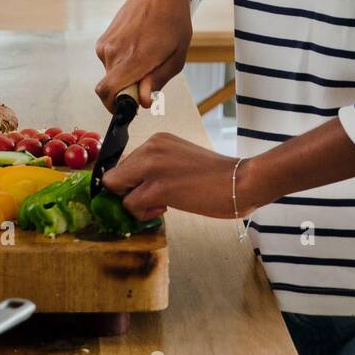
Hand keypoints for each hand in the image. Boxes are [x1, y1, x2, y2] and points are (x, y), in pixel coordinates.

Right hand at [94, 0, 192, 112]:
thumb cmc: (174, 23)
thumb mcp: (177, 56)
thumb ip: (157, 81)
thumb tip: (141, 102)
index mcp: (133, 58)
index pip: (108, 93)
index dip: (117, 107)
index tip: (133, 104)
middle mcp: (113, 52)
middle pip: (111, 88)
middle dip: (127, 91)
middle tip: (149, 77)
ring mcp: (105, 45)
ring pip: (111, 75)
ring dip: (126, 75)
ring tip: (146, 56)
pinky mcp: (103, 39)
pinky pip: (109, 63)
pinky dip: (122, 63)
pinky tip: (138, 47)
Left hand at [101, 132, 246, 219]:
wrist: (241, 180)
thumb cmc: (216, 176)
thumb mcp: (179, 160)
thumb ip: (156, 168)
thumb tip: (136, 187)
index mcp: (156, 140)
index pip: (123, 163)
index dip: (127, 183)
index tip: (137, 193)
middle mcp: (150, 147)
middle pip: (114, 176)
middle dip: (124, 194)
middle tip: (146, 203)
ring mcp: (152, 166)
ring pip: (117, 190)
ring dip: (133, 205)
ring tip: (159, 205)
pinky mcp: (157, 187)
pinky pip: (130, 205)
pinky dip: (141, 214)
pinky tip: (163, 209)